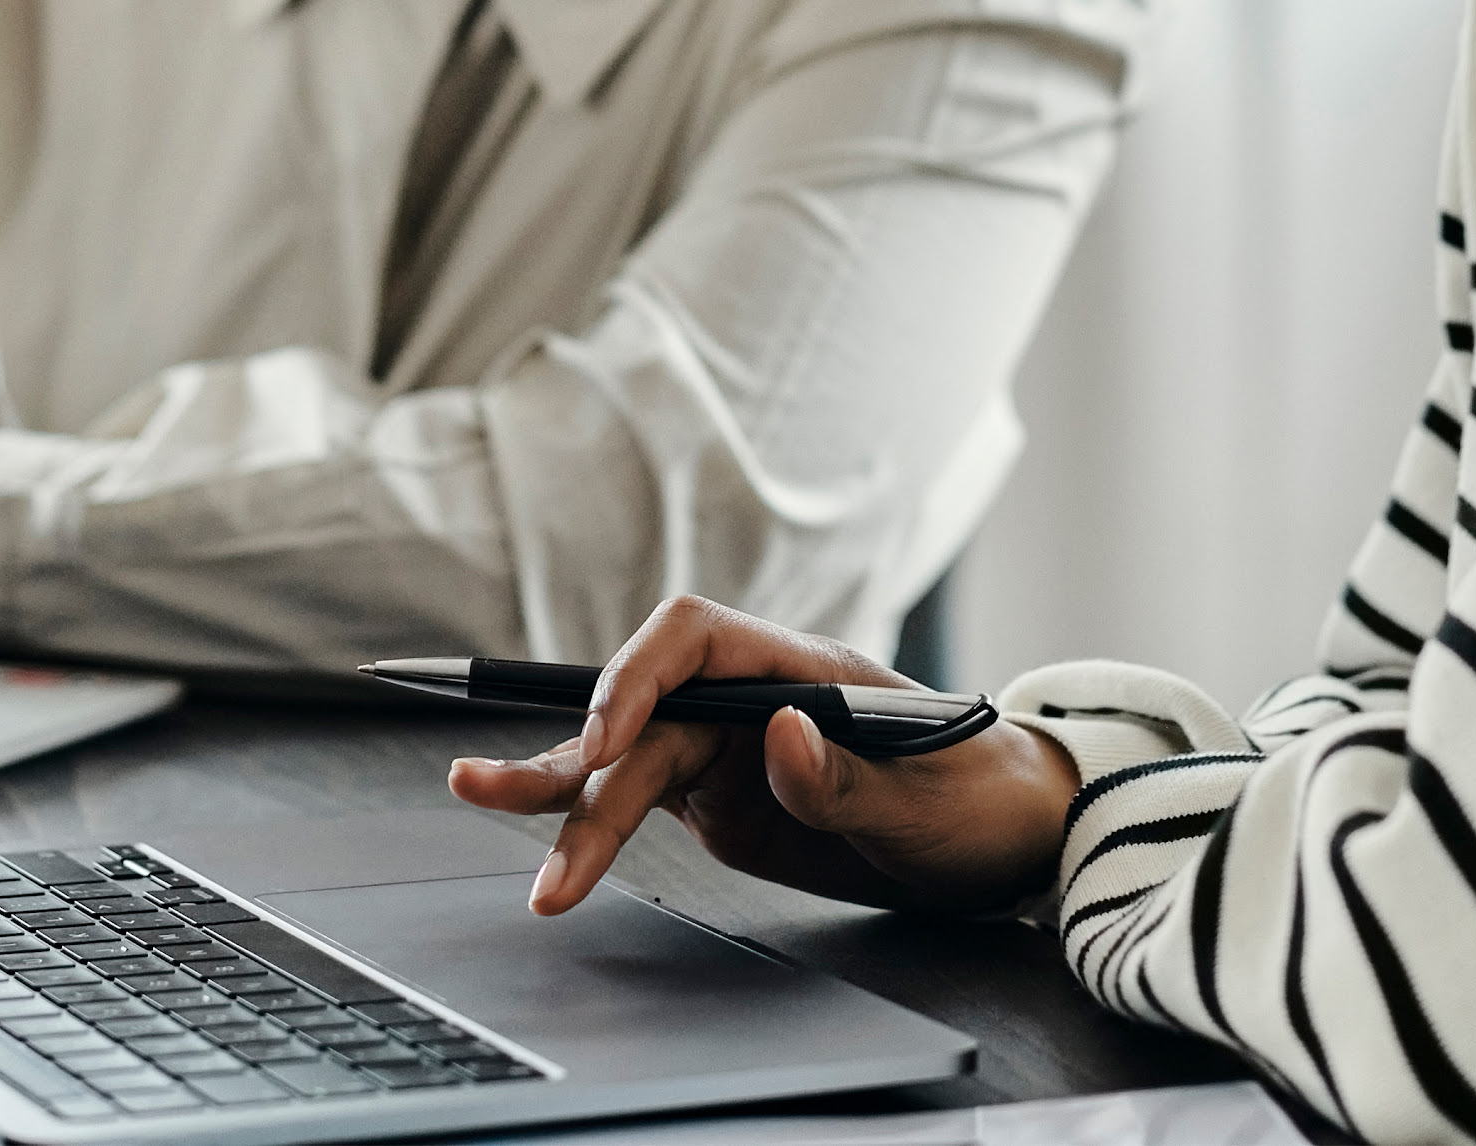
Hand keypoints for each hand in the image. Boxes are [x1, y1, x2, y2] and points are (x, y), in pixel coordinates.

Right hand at [448, 595, 1075, 918]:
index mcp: (796, 669)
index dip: (638, 677)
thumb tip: (778, 737)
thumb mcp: (926, 802)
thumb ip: (846, 778)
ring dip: (558, 787)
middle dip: (580, 764)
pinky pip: (636, 794)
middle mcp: (748, 698)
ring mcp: (726, 746)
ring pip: (624, 758)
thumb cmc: (975, 796)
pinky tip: (530, 815)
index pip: (691, 639)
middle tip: (507, 807)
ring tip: (475, 791)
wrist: (1000, 835)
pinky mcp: (715, 795)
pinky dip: (583, 811)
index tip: (610, 735)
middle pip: (643, 713)